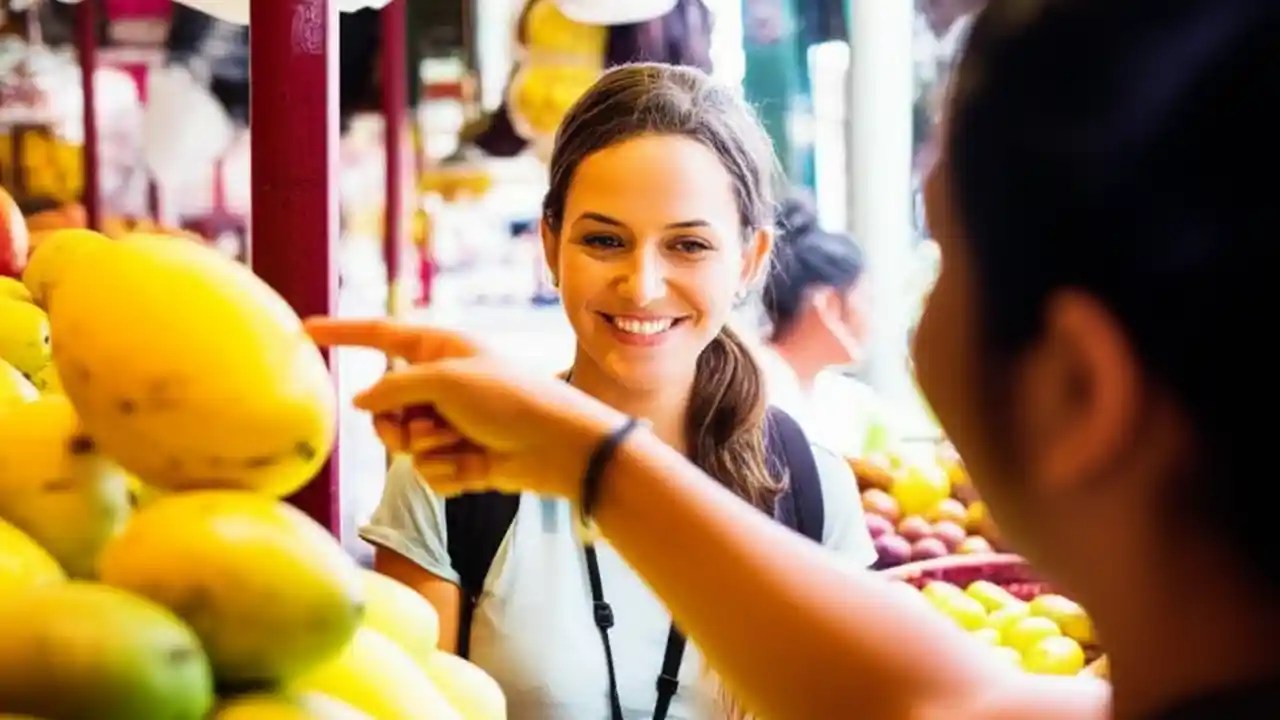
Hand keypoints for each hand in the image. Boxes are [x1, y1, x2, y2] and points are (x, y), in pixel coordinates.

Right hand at [305, 318, 627, 499]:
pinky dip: (449, 473)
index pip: (379, 336)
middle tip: (429, 427)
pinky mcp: (459, 459)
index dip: (342, 333)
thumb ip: (395, 388)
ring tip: (466, 443)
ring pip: (403, 446)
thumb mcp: (446, 381)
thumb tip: (360, 400)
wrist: (559, 447)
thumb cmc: (511, 399)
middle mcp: (440, 383)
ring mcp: (449, 423)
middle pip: (382, 407)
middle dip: (396, 425)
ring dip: (429, 449)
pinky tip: (480, 467)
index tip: (305, 330)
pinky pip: (427, 473)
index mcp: (439, 349)